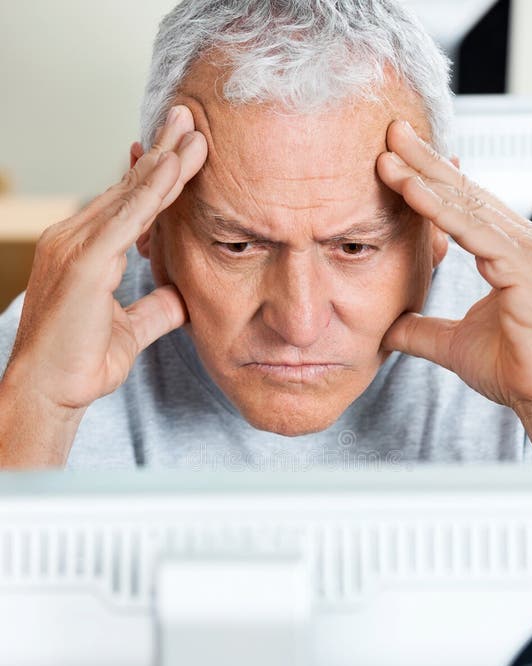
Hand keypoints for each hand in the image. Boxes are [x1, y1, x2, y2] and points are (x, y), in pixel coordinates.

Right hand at [4, 105, 206, 414]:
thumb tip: (183, 296)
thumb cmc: (81, 363)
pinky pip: (126, 217)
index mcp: (86, 251)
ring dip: (165, 162)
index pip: (128, 205)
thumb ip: (157, 308)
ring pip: (129, 195)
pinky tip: (176, 168)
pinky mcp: (83, 260)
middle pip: (128, 188)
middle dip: (163, 154)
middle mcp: (76, 238)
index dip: (157, 178)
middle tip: (191, 120)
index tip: (185, 152)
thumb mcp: (132, 331)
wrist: (49, 392)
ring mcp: (75, 245)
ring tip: (194, 132)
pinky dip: (153, 191)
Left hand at [376, 120, 531, 450]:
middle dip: (424, 161)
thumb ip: (420, 331)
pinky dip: (443, 211)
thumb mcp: (451, 344)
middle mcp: (519, 244)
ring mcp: (525, 254)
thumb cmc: (517, 368)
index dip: (426, 180)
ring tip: (390, 154)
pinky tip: (413, 191)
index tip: (392, 158)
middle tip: (390, 129)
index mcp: (506, 253)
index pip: (460, 207)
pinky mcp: (525, 271)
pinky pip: (477, 233)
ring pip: (468, 206)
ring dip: (425, 178)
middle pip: (464, 194)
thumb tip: (390, 328)